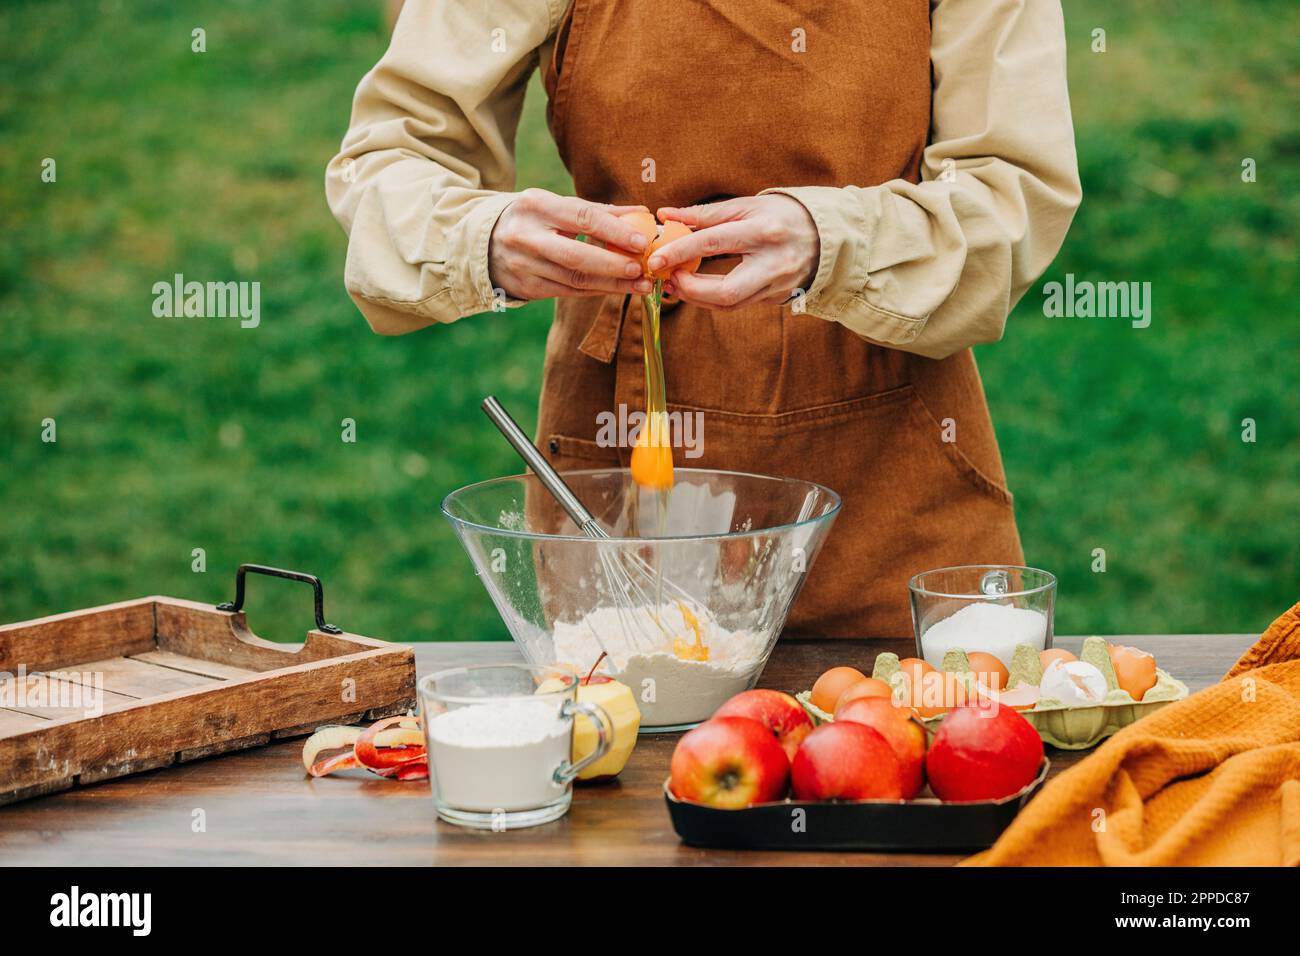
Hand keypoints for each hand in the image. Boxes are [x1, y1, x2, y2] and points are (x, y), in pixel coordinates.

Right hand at [488, 188, 654, 300]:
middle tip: (641, 268)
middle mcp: (526, 236)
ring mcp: (524, 266)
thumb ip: (595, 210)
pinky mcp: (527, 288)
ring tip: (641, 284)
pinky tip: (619, 288)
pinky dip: (597, 290)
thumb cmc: (533, 220)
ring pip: (574, 279)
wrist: (484, 244)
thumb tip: (641, 213)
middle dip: (612, 264)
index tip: (641, 241)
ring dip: (612, 283)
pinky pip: (569, 292)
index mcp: (535, 206)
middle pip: (575, 256)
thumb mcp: (554, 205)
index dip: (613, 231)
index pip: (580, 218)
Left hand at [649, 195, 819, 309]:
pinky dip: (713, 299)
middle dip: (690, 291)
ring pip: (730, 304)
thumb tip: (666, 215)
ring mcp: (777, 285)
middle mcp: (773, 263)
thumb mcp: (747, 206)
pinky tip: (697, 288)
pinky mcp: (776, 298)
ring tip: (677, 283)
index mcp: (764, 231)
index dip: (681, 252)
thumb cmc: (782, 215)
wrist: (827, 236)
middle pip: (725, 292)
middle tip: (668, 279)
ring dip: (697, 298)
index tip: (656, 258)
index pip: (714, 242)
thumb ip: (705, 214)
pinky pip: (738, 304)